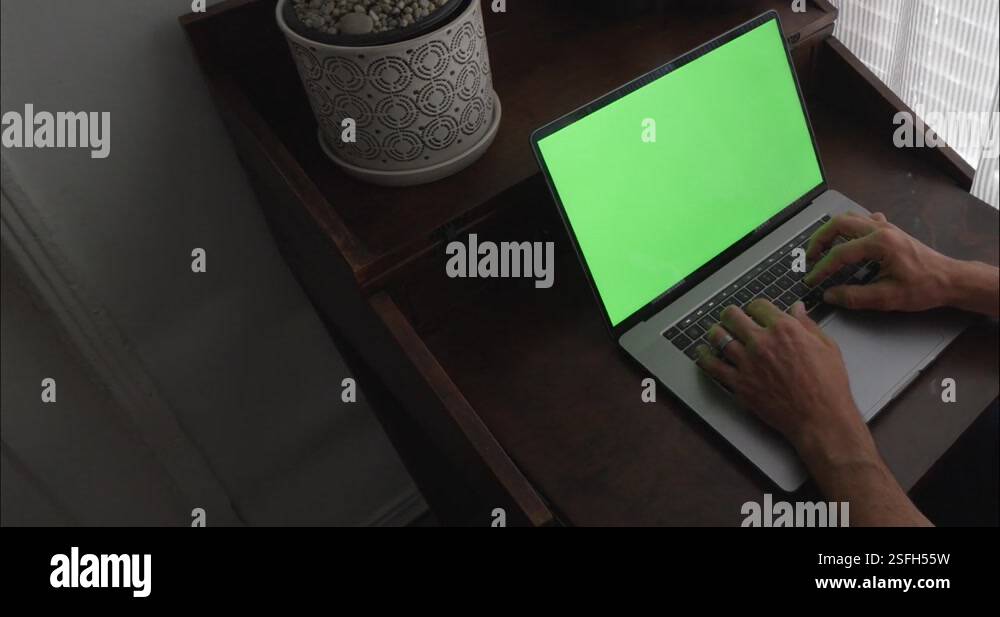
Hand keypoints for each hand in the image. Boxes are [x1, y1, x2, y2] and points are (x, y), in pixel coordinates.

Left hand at [695, 300, 869, 453]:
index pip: (758, 306)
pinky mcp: (739, 383)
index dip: (756, 307)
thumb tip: (797, 308)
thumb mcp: (827, 347)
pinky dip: (704, 356)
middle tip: (730, 317)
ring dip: (716, 331)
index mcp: (784, 329)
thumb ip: (807, 325)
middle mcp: (762, 342)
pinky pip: (712, 366)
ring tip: (716, 331)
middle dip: (731, 314)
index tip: (754, 311)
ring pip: (719, 337)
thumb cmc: (828, 385)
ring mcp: (747, 363)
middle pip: (733, 316)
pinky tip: (702, 352)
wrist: (820, 417)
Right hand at [804, 212, 953, 311]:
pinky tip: (850, 241)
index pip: (840, 253)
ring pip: (850, 218)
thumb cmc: (923, 288)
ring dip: (832, 231)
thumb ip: (855, 296)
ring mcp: (886, 226)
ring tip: (823, 249)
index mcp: (879, 244)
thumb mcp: (888, 298)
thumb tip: (829, 295)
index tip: (811, 281)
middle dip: (819, 239)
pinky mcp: (890, 230)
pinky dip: (851, 228)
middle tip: (810, 257)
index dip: (822, 268)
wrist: (951, 279)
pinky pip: (864, 220)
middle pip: (839, 223)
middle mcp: (880, 229)